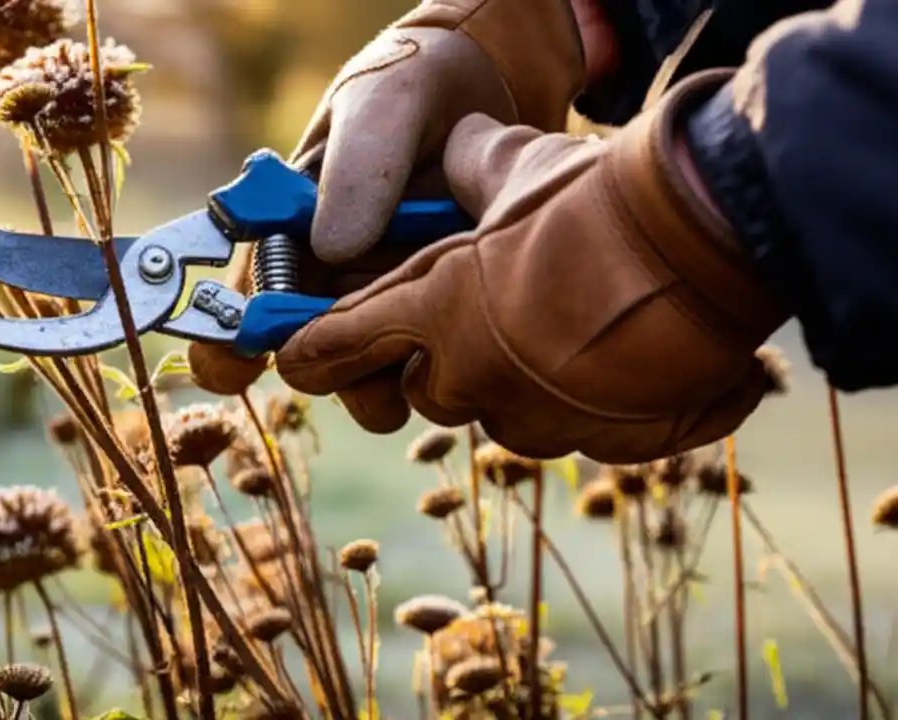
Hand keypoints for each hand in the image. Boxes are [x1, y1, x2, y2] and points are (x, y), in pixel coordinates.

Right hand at [189, 0, 586, 393]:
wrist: (495, 86)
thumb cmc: (415, 84)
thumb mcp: (384, 106)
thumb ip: (357, 167)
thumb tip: (333, 251)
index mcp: (288, 235)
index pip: (239, 306)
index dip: (227, 347)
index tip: (239, 365)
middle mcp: (329, 279)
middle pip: (306, 356)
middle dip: (328, 368)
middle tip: (360, 359)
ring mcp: (385, 301)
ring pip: (367, 374)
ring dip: (383, 381)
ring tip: (413, 363)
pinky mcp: (439, 312)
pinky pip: (430, 363)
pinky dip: (440, 366)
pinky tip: (465, 338)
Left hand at [274, 73, 788, 462]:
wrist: (710, 253)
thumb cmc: (597, 206)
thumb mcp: (520, 168)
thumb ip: (471, 167)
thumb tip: (455, 145)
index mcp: (427, 315)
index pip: (329, 351)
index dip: (311, 352)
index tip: (302, 351)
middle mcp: (467, 381)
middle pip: (422, 385)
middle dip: (446, 354)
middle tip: (495, 303)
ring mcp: (533, 422)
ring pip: (501, 408)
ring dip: (522, 373)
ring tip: (575, 317)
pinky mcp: (598, 445)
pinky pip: (575, 423)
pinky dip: (589, 394)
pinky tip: (625, 348)